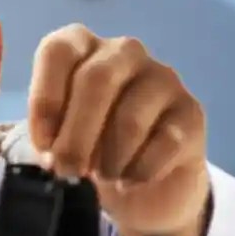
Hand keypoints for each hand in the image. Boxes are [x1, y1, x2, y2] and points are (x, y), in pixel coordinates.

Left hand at [28, 24, 211, 235]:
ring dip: (109, 159)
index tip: (43, 143)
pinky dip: (139, 172)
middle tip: (67, 172)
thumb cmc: (88, 151)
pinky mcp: (191, 112)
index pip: (58, 50)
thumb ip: (47, 133)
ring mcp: (163, 78)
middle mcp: (124, 52)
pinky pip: (163, 144)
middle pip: (96, 80)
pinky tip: (130, 180)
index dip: (45, 99)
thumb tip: (49, 150)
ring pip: (130, 118)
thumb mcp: (57, 139)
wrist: (143, 187)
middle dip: (75, 136)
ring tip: (103, 176)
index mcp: (82, 48)